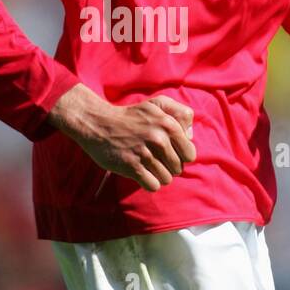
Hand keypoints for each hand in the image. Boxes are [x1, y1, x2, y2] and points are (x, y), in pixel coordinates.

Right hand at [47, 83, 195, 191]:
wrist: (99, 124)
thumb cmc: (131, 116)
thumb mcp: (157, 104)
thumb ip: (181, 114)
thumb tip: (190, 135)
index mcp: (168, 124)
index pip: (190, 154)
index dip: (180, 155)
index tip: (167, 151)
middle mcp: (159, 138)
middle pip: (178, 169)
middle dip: (168, 166)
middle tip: (154, 158)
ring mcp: (145, 153)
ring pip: (166, 179)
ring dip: (157, 175)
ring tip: (146, 164)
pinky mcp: (132, 167)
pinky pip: (153, 186)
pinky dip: (148, 182)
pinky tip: (140, 172)